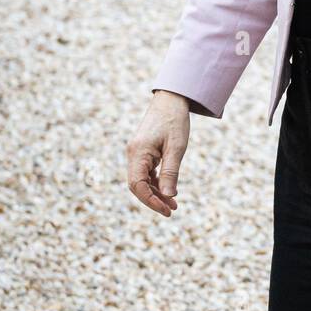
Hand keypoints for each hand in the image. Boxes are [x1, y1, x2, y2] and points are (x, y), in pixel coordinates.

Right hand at [125, 91, 189, 216]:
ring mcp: (137, 153)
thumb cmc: (174, 120)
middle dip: (153, 200)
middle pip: (137, 186)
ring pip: (142, 180)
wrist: (171, 99)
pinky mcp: (143, 152)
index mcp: (138, 153)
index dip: (150, 201)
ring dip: (156, 193)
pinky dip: (156, 182)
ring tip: (173, 204)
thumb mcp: (176, 148)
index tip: (166, 210)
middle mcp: (133, 154)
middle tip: (171, 211)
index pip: (137, 185)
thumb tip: (169, 196)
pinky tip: (168, 190)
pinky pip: (146, 173)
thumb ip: (171, 172)